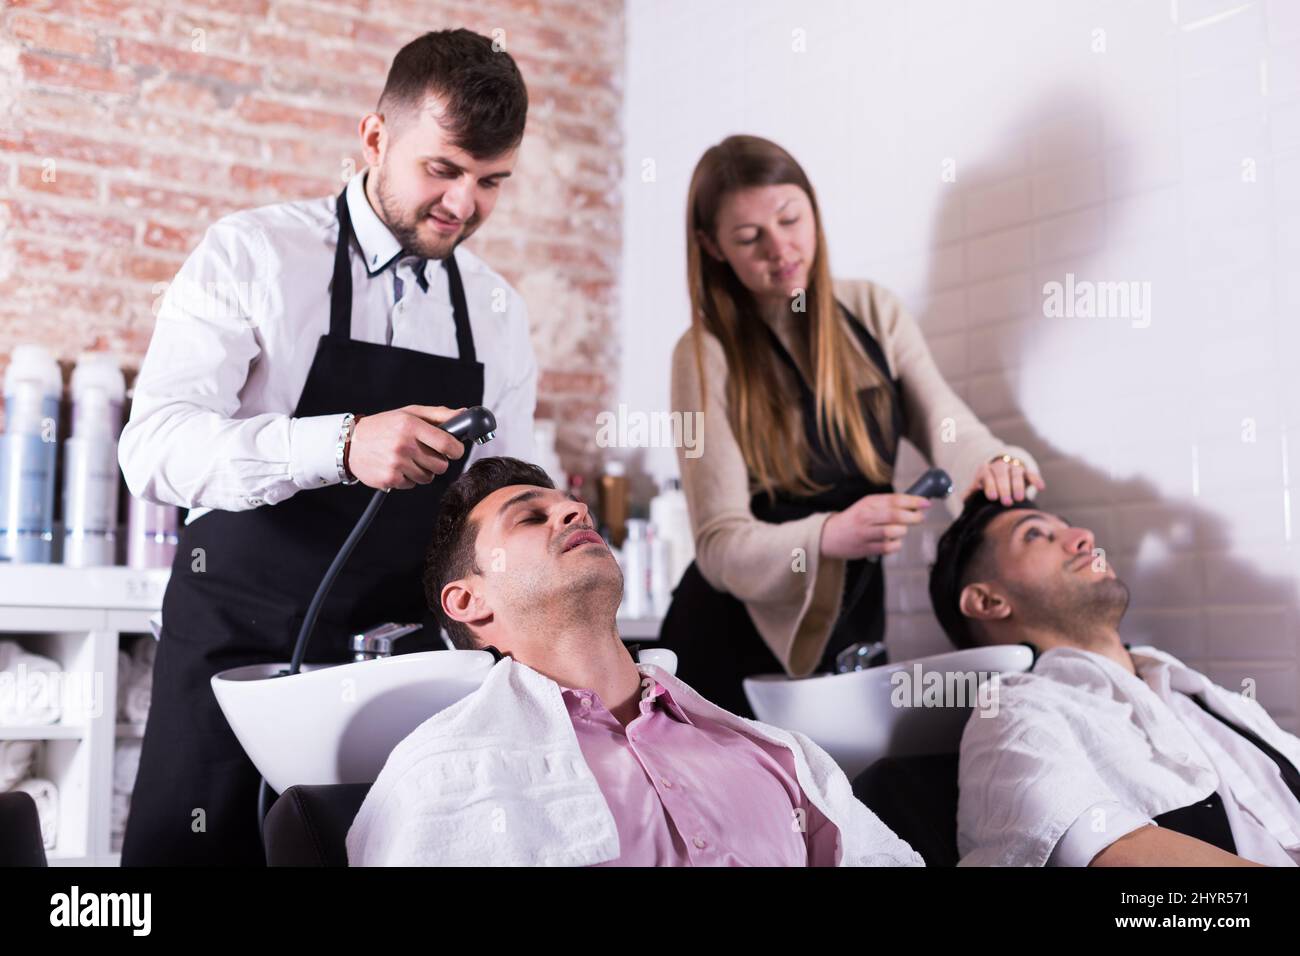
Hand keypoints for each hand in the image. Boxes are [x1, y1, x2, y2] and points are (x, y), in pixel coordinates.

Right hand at [346, 405, 466, 489]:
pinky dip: (408, 478)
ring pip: (429, 477)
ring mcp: (396, 464)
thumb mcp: (410, 413)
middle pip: (441, 465)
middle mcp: (404, 445)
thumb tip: (464, 413)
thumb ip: (439, 414)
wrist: (351, 443)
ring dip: (423, 470)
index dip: (456, 450)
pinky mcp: (390, 479)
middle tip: (425, 453)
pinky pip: (413, 484)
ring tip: (408, 459)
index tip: (454, 450)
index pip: (448, 444)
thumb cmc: (384, 426)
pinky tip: (397, 466)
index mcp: (411, 426)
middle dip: (438, 460)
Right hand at [820, 493, 932, 560]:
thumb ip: (888, 504)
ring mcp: (864, 533)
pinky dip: (896, 544)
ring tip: (902, 530)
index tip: (926, 503)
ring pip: (892, 532)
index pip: (894, 499)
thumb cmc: (854, 519)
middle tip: (919, 517)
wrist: (829, 536)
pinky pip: (888, 547)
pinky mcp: (865, 548)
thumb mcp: (867, 505)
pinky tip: (894, 541)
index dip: (913, 501)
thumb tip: (914, 504)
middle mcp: (865, 517)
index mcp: (867, 503)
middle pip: (895, 515)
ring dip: (903, 531)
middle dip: (913, 516)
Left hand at [963, 454, 1045, 505]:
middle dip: (1004, 488)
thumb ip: (970, 494)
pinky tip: (1041, 487)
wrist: (1000, 478)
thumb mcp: (976, 490)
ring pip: (1016, 472)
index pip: (987, 474)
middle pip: (1001, 473)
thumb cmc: (986, 488)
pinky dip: (1036, 479)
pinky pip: (1031, 473)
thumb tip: (963, 497)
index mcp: (985, 470)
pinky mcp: (1025, 471)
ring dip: (1018, 485)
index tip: (992, 497)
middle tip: (1006, 502)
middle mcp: (999, 466)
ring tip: (1019, 499)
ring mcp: (1013, 467)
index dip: (990, 485)